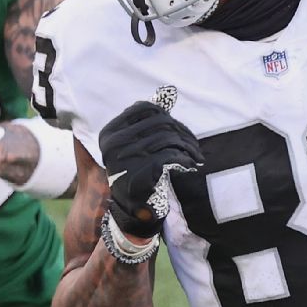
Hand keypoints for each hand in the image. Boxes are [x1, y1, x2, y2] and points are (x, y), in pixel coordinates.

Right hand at [99, 100, 202, 238]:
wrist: (131, 212)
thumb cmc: (135, 174)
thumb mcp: (131, 147)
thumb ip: (144, 124)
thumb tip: (166, 95)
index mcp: (109, 133)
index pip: (143, 108)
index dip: (166, 114)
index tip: (177, 128)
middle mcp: (114, 143)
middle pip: (160, 122)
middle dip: (182, 131)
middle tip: (193, 144)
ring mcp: (127, 158)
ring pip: (168, 138)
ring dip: (188, 146)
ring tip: (196, 156)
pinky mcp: (142, 172)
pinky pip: (172, 156)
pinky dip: (185, 159)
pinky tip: (190, 165)